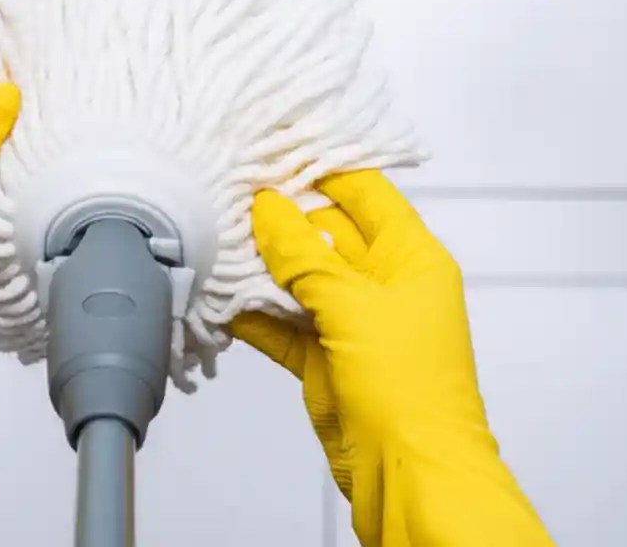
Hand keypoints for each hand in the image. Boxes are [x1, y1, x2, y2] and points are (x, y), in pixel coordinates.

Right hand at [231, 170, 551, 546]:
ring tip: (215, 242)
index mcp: (411, 257)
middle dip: (278, 219)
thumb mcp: (354, 306)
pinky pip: (283, 324)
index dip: (322, 170)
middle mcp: (384, 284)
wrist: (410, 473)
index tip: (273, 153)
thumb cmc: (410, 389)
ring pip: (299, 279)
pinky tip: (220, 299)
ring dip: (260, 267)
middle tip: (227, 199)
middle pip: (325, 233)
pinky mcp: (326, 360)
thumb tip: (267, 209)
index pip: (366, 193)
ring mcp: (354, 323)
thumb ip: (304, 256)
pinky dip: (253, 314)